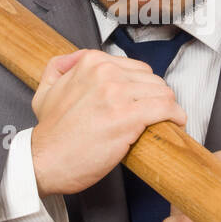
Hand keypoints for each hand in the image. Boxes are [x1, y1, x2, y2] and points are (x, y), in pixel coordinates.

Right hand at [30, 49, 186, 196]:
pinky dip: (176, 116)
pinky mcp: (129, 117)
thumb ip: (59, 68)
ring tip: (166, 121)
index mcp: (90, 63)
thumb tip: (72, 60)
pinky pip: (166, 108)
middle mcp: (105, 73)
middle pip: (152, 79)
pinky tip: (175, 124)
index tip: (144, 101)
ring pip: (162, 92)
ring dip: (168, 108)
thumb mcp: (45, 91)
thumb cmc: (50, 134)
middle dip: (156, 98)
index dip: (142, 87)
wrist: (44, 162)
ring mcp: (117, 94)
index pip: (135, 68)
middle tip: (154, 115)